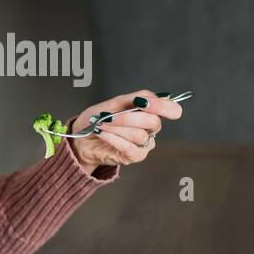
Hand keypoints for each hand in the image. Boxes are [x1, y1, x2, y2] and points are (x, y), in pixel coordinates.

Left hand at [67, 90, 182, 173]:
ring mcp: (145, 143)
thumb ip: (132, 99)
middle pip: (153, 122)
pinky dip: (113, 138)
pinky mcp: (135, 156)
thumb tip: (147, 98)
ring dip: (116, 128)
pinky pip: (129, 147)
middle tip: (108, 116)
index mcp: (150, 111)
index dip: (162, 106)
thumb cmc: (98, 118)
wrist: (82, 138)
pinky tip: (101, 133)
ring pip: (139, 135)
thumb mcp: (113, 104)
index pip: (172, 109)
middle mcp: (151, 128)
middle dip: (128, 117)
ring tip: (101, 124)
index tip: (143, 103)